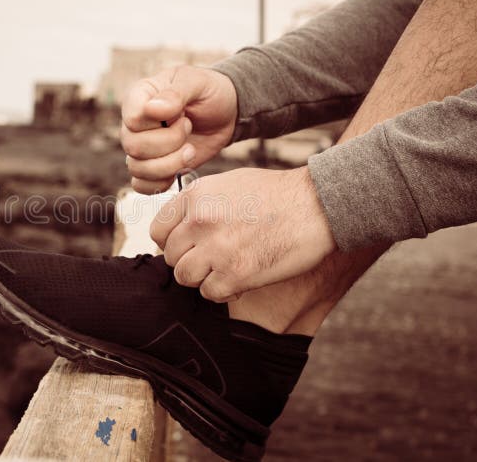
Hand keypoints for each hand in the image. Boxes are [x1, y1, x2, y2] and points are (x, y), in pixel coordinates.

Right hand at [121, 65, 236, 193]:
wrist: (224, 113)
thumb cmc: (208, 92)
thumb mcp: (197, 83)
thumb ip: (176, 94)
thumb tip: (152, 110)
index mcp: (138, 98)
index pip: (132, 120)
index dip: (159, 124)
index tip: (181, 114)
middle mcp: (133, 125)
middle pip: (134, 147)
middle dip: (170, 143)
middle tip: (189, 128)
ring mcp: (141, 148)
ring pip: (137, 169)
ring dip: (170, 164)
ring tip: (190, 149)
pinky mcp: (151, 168)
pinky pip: (141, 185)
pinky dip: (161, 182)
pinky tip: (181, 167)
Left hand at [149, 167, 336, 301]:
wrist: (319, 205)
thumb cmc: (279, 194)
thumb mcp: (229, 184)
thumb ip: (199, 204)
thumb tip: (180, 226)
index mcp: (196, 196)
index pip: (158, 230)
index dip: (171, 241)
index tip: (188, 246)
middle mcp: (199, 221)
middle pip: (171, 256)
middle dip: (190, 260)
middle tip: (214, 258)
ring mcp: (216, 248)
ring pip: (185, 277)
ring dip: (203, 277)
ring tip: (226, 268)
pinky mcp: (235, 274)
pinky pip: (210, 293)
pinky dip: (224, 291)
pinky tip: (243, 278)